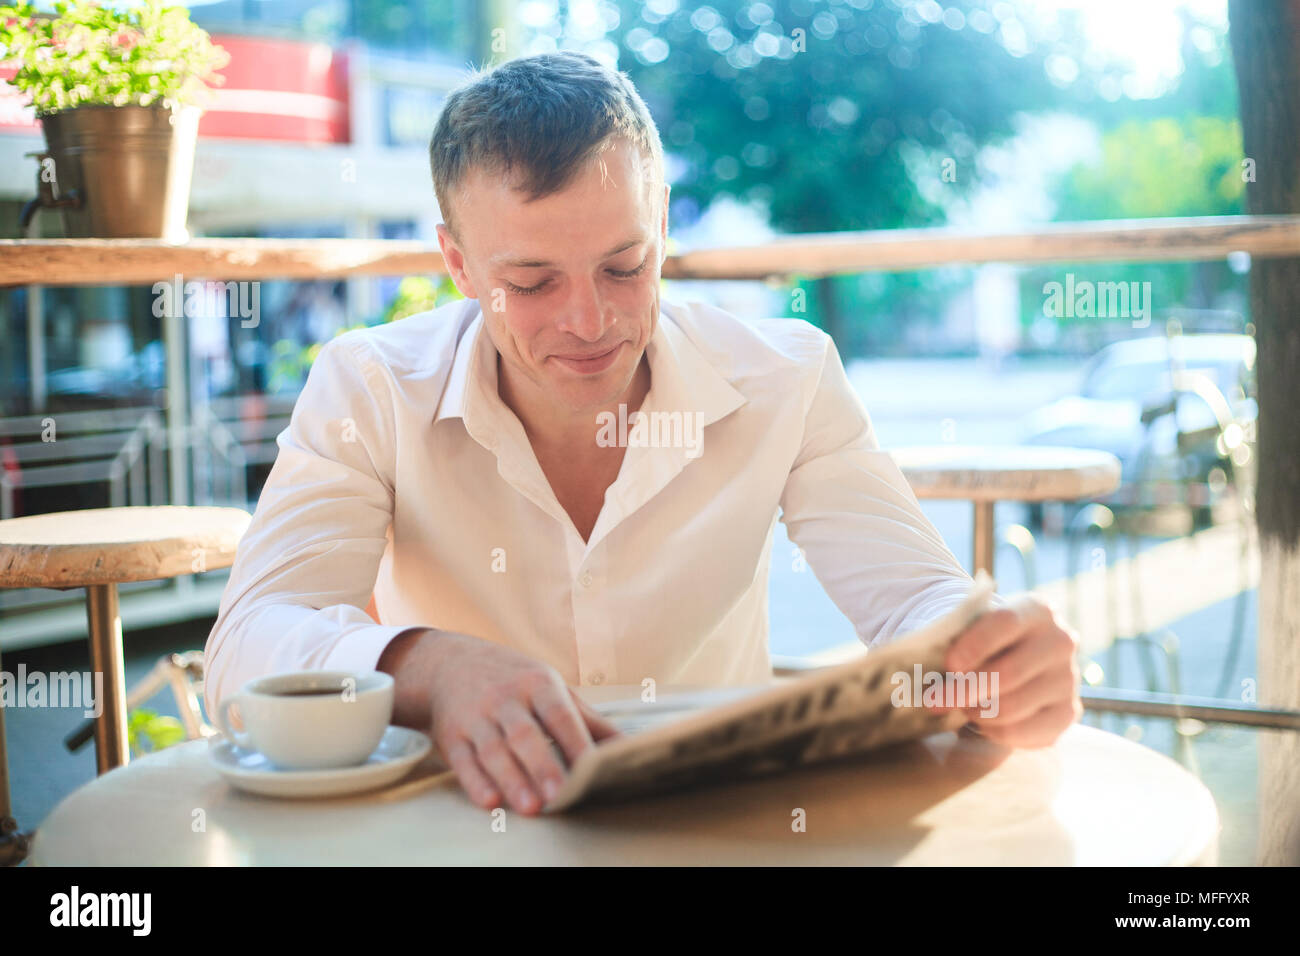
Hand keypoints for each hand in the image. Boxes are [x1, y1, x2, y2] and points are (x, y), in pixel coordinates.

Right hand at [380, 629, 618, 813]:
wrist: (448, 662)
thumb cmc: (512, 680)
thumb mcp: (550, 688)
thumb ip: (587, 720)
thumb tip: (627, 746)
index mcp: (536, 684)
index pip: (559, 713)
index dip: (575, 741)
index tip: (592, 768)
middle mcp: (505, 699)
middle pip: (525, 734)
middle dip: (543, 766)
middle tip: (561, 795)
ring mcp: (476, 717)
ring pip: (494, 751)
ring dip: (512, 780)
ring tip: (531, 807)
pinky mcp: (451, 736)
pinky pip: (463, 761)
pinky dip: (475, 783)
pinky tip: (490, 801)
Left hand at [937, 597, 1081, 747]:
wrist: (1017, 657)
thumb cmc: (986, 640)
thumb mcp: (974, 627)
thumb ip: (956, 639)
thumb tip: (920, 670)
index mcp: (1036, 610)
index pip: (1005, 623)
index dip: (974, 645)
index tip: (948, 665)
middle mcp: (1061, 641)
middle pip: (1008, 672)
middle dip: (963, 691)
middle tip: (933, 702)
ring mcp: (1068, 679)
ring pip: (1013, 706)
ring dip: (976, 712)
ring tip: (959, 707)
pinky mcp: (1068, 712)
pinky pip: (1024, 731)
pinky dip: (994, 731)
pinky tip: (981, 722)